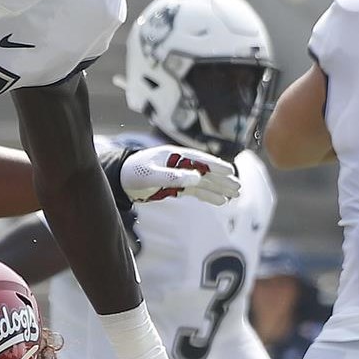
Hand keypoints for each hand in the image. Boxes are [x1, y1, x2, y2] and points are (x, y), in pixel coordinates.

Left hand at [118, 145, 241, 203]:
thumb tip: (197, 178)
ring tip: (235, 195)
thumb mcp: (150, 175)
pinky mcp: (176, 186)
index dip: (215, 166)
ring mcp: (179, 175)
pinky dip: (208, 196)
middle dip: (222, 180)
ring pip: (203, 182)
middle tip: (239, 187)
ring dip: (219, 188)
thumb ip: (172, 176)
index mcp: (174, 156)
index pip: (199, 160)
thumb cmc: (133, 173)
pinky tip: (220, 201)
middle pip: (205, 172)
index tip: (231, 171)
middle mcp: (179, 164)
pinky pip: (195, 191)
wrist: (120, 179)